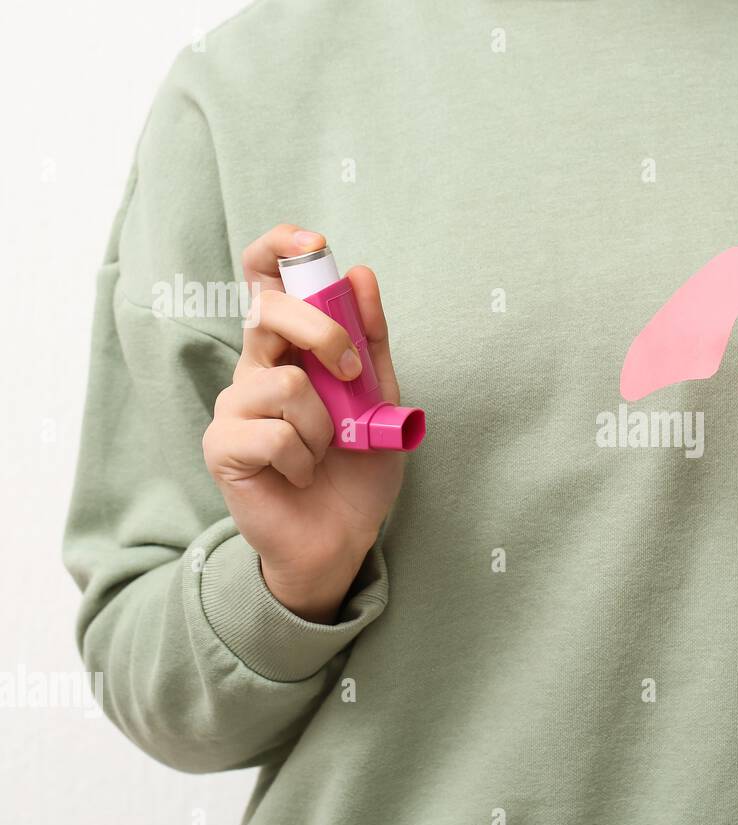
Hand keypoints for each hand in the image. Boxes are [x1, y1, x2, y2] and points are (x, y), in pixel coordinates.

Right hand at [202, 225, 407, 621]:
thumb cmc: (356, 467)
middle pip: (268, 312)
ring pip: (282, 382)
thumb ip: (370, 341)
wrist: (344, 534)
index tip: (313, 243)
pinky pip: (271, 433)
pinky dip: (303, 459)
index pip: (265, 279)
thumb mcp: (380, 399)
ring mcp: (234, 406)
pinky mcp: (223, 446)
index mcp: (290, 349)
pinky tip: (299, 475)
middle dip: (322, 334)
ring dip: (323, 425)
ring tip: (323, 452)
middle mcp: (255, 368)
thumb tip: (360, 273)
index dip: (279, 248)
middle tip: (352, 377)